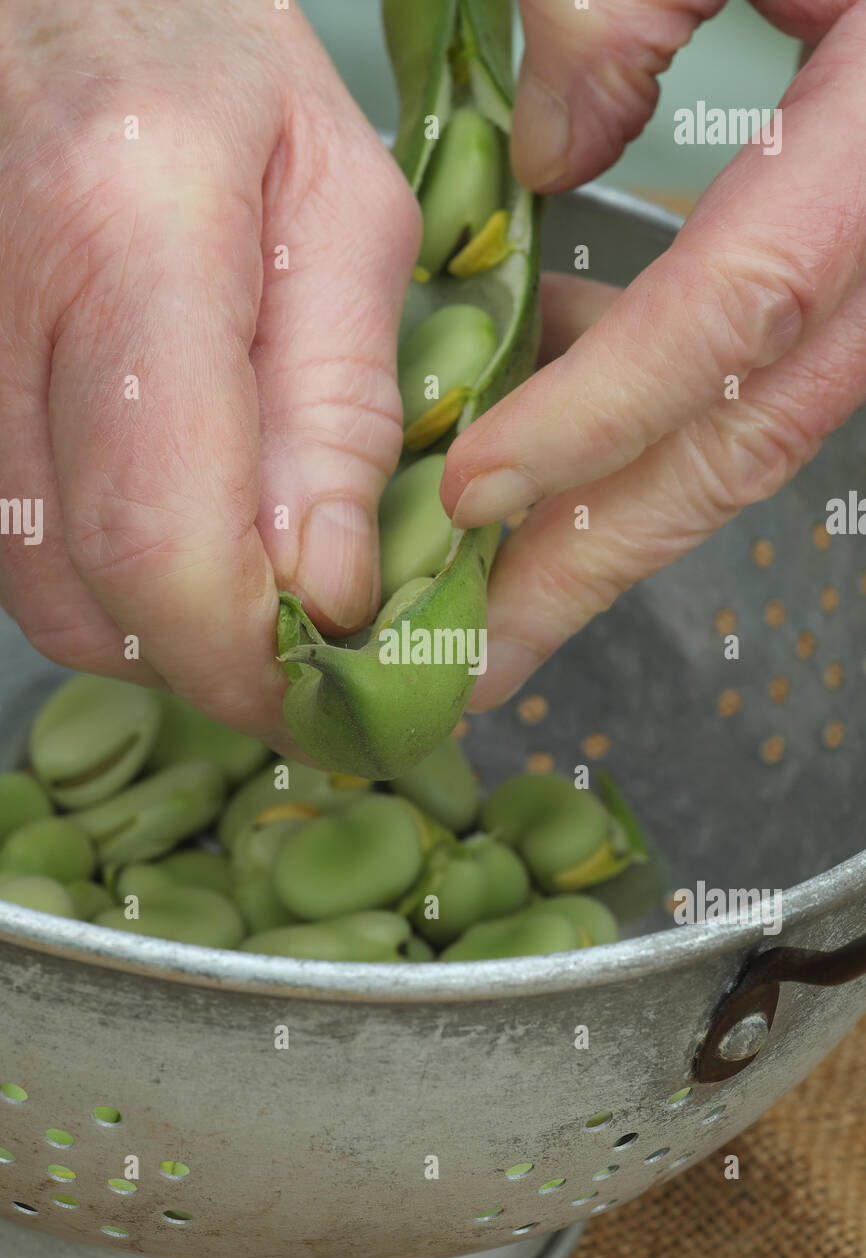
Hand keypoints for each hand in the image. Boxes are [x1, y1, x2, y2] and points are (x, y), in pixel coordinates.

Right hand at [0, 0, 419, 749]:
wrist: (58, 7)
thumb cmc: (218, 74)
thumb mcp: (341, 206)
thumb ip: (341, 406)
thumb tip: (328, 592)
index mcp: (125, 232)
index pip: (160, 537)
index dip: (243, 659)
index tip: (324, 697)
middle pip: (81, 595)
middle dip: (208, 658)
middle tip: (301, 643)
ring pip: (37, 591)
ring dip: (155, 621)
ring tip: (246, 566)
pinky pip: (12, 542)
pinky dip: (103, 568)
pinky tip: (170, 513)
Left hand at [442, 0, 865, 709]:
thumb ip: (628, 10)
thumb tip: (543, 162)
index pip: (730, 313)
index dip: (594, 416)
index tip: (472, 488)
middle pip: (744, 441)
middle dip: (594, 560)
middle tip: (478, 656)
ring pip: (751, 437)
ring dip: (612, 520)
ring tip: (495, 588)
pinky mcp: (861, 291)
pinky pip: (758, 387)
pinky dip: (647, 431)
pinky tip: (552, 434)